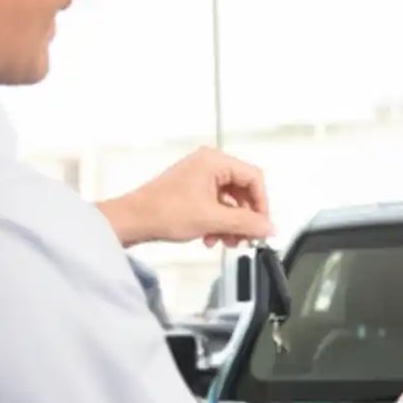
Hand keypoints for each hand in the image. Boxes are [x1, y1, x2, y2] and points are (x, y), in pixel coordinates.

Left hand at [97, 147, 272, 247]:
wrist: (132, 221)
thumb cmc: (163, 212)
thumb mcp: (213, 219)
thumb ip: (246, 223)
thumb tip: (269, 227)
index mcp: (214, 161)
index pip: (253, 178)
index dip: (261, 204)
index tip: (261, 225)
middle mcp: (208, 164)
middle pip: (242, 190)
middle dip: (244, 217)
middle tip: (246, 237)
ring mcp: (199, 176)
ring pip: (229, 201)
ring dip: (231, 223)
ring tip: (227, 241)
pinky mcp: (191, 190)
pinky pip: (216, 205)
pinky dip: (218, 222)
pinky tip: (210, 238)